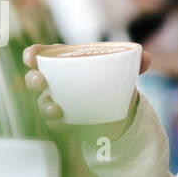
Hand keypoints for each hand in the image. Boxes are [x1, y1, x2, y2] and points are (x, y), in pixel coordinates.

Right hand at [22, 43, 151, 140]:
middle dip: (32, 79)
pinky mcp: (63, 121)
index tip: (31, 56)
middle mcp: (55, 82)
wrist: (117, 111)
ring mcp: (57, 101)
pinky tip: (63, 120)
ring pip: (42, 102)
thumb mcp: (124, 70)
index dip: (33, 54)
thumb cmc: (112, 81)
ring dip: (44, 104)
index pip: (42, 55)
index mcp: (65, 62)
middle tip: (41, 80)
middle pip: (35, 78)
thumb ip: (135, 62)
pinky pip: (54, 122)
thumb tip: (145, 59)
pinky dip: (56, 121)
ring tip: (54, 107)